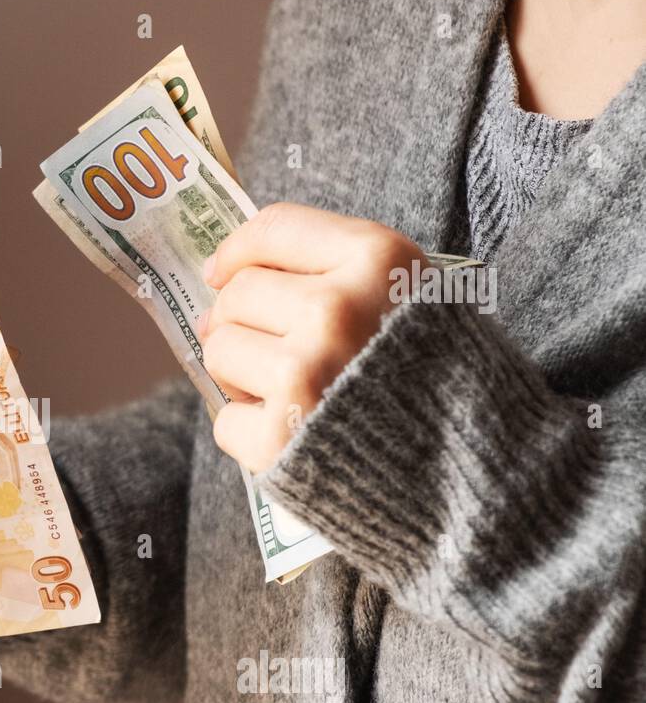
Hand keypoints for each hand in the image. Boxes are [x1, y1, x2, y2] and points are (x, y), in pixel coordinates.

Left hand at [197, 202, 425, 473]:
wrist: (480, 473)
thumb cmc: (443, 380)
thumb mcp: (413, 297)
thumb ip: (337, 273)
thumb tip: (225, 277)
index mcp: (378, 260)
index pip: (275, 229)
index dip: (237, 250)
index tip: (222, 271)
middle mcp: (337, 309)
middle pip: (237, 294)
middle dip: (240, 322)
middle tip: (271, 351)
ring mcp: (305, 373)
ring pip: (220, 351)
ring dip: (240, 375)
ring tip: (288, 393)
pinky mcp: (279, 438)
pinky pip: (226, 421)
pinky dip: (250, 434)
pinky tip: (293, 435)